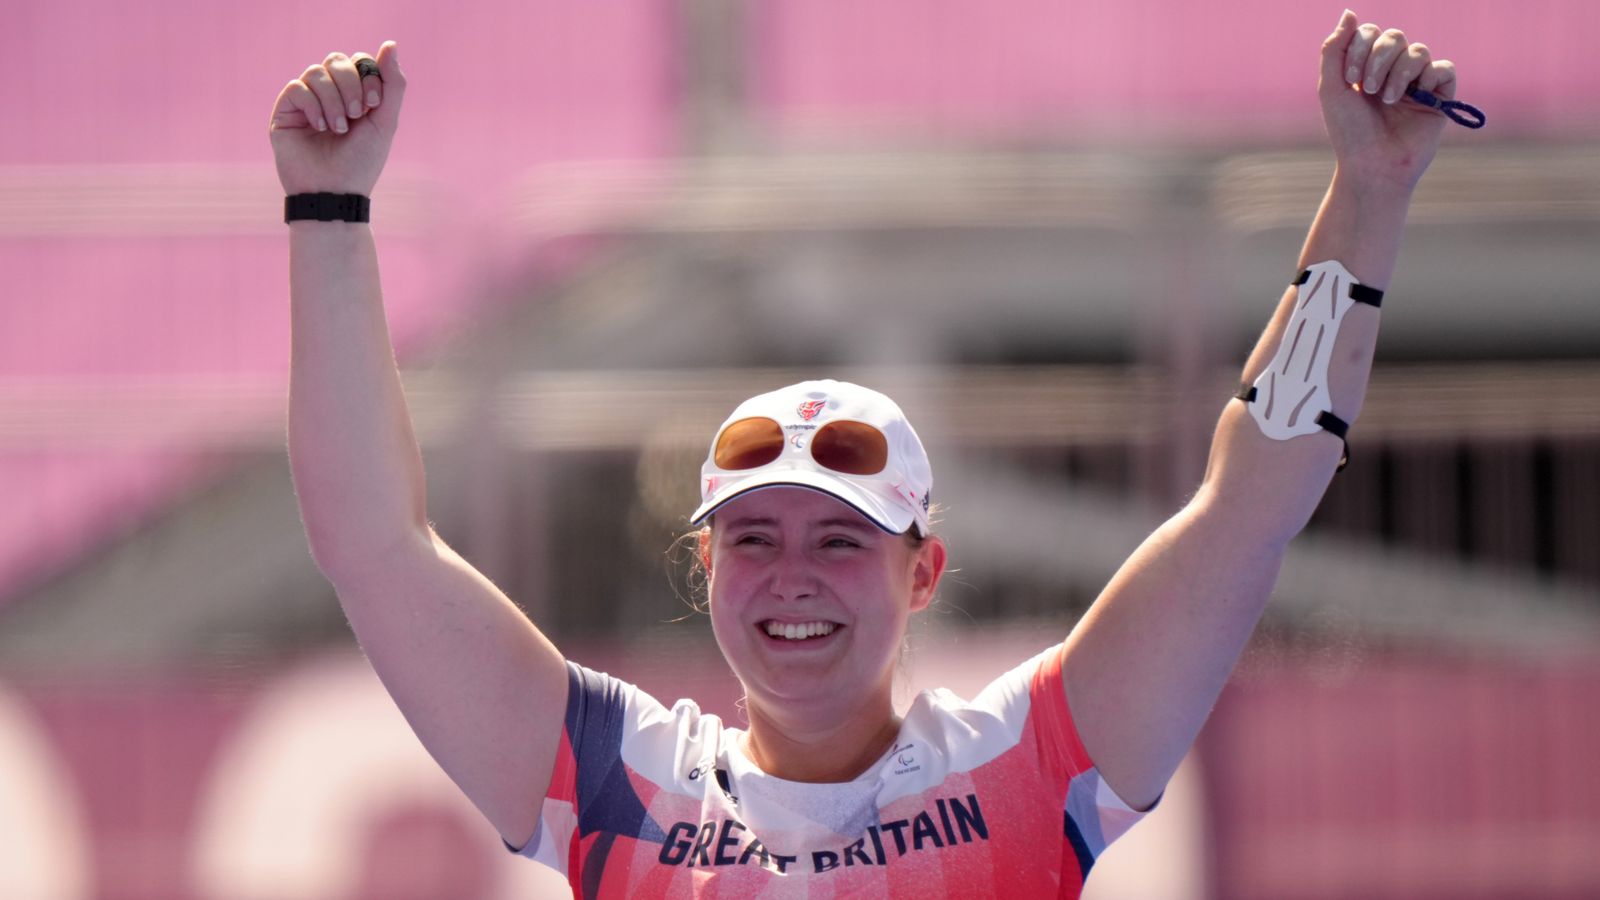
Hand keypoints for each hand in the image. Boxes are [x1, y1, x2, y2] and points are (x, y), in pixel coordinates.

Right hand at [269, 41, 405, 196]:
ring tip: (338, 129)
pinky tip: (319, 128)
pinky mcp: (285, 112)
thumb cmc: (362, 162)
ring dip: (332, 99)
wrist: (335, 192)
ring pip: (316, 72)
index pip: (359, 61)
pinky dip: (312, 106)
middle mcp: (329, 94)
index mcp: (354, 95)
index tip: (373, 106)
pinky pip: (296, 87)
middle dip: (350, 84)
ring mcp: (306, 102)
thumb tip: (391, 44)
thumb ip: (392, 84)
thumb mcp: (385, 121)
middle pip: (336, 60)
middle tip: (356, 114)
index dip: (368, 76)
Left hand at [1319, 10, 1455, 191]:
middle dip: (1378, 59)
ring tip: (1389, 100)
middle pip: (1394, 37)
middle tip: (1368, 89)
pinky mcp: (1440, 96)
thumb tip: (1349, 11)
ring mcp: (1418, 83)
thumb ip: (1335, 48)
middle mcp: (1393, 71)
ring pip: (1418, 51)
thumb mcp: (1331, 88)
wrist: (1372, 166)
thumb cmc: (1349, 132)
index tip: (1351, 80)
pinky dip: (1429, 78)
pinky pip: (1443, 68)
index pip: (1369, 32)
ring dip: (1399, 73)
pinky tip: (1417, 97)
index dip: (1361, 48)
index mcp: (1366, 67)